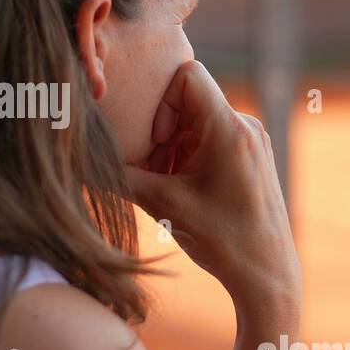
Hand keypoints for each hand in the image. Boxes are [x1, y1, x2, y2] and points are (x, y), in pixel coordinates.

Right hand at [125, 61, 301, 314]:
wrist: (267, 274)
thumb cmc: (222, 241)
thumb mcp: (165, 206)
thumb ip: (122, 178)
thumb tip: (82, 162)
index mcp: (230, 130)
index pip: (188, 75)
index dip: (161, 102)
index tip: (157, 142)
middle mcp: (245, 126)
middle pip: (188, 100)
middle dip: (162, 131)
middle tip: (152, 168)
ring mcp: (250, 139)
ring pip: (196, 120)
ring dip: (173, 147)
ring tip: (166, 184)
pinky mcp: (249, 155)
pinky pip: (210, 137)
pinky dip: (188, 157)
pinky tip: (182, 190)